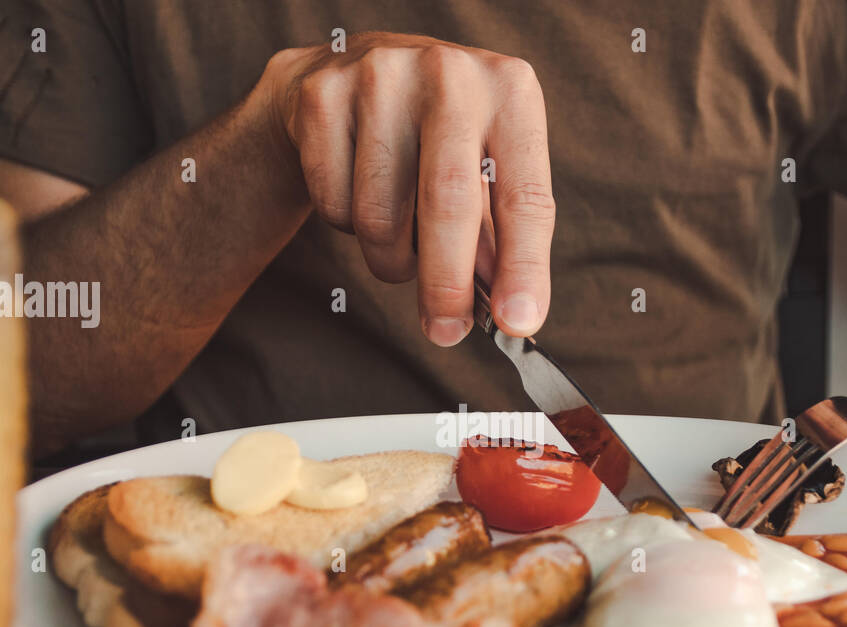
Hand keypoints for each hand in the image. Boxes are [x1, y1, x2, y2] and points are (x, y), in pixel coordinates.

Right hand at [260, 32, 553, 344]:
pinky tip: (358, 193)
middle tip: (445, 332)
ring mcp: (380, 78)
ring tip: (400, 242)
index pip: (524, 196)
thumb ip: (499, 241)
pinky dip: (347, 227)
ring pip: (381, 216)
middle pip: (448, 204)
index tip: (517, 322)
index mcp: (510, 92)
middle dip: (447, 286)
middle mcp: (449, 75)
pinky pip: (335, 204)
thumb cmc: (437, 139)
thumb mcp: (487, 172)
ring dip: (391, 260)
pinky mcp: (322, 98)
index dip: (523, 266)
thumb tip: (510, 314)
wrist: (350, 74)